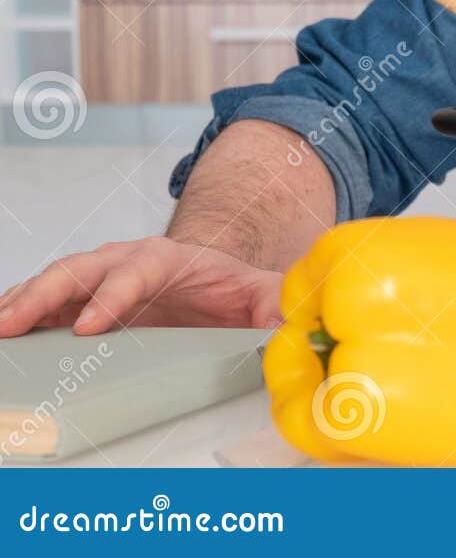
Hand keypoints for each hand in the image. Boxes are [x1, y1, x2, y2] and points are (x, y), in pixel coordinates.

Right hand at [0, 237, 282, 337]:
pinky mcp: (83, 303)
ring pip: (55, 283)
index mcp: (169, 258)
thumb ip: (277, 307)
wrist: (220, 287)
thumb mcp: (265, 296)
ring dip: (22, 302)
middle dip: (46, 294)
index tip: (88, 328)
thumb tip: (293, 323)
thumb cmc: (237, 292)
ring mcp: (101, 281)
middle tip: (12, 325)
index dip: (112, 297)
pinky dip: (21, 314)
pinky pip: (45, 306)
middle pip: (82, 269)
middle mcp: (127, 262)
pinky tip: (3, 331)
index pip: (135, 271)